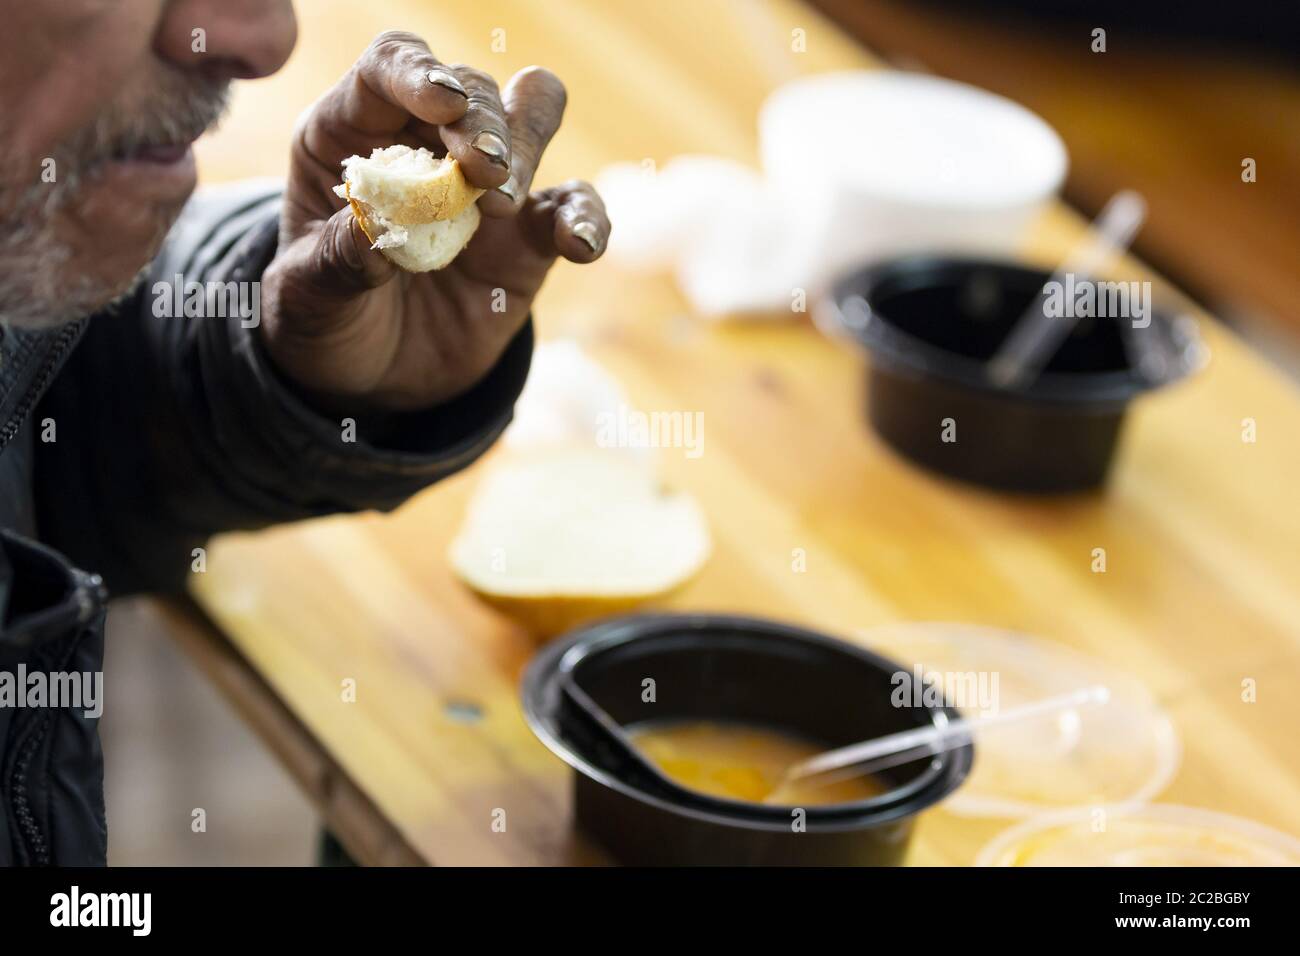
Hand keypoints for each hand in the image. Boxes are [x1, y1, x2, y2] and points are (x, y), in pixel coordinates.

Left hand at [259, 31, 609, 411]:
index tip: (445, 105)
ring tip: (505, 205)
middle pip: (471, 88)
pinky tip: (580, 246)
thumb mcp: (307, 297)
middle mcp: (425, 144)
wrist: (372, 381)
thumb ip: (337, 259)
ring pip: (530, 117)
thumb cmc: (326, 320)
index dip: (419, 73)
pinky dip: (586, 216)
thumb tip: (378, 227)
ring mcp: (484, 186)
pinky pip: (574, 205)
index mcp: (353, 135)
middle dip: (484, 121)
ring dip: (528, 146)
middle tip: (485, 173)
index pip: (388, 68)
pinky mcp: (530, 235)